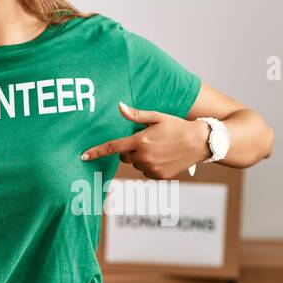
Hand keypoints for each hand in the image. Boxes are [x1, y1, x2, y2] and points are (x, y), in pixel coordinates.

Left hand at [80, 101, 208, 178]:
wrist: (199, 142)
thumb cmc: (177, 126)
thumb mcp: (157, 117)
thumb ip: (136, 115)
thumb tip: (119, 106)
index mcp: (140, 141)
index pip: (113, 147)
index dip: (96, 152)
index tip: (83, 156)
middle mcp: (144, 157)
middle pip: (125, 157)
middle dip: (130, 149)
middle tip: (146, 140)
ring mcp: (151, 168)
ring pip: (137, 164)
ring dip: (142, 158)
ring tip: (159, 148)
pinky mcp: (159, 176)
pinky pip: (147, 172)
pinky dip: (151, 165)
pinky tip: (164, 156)